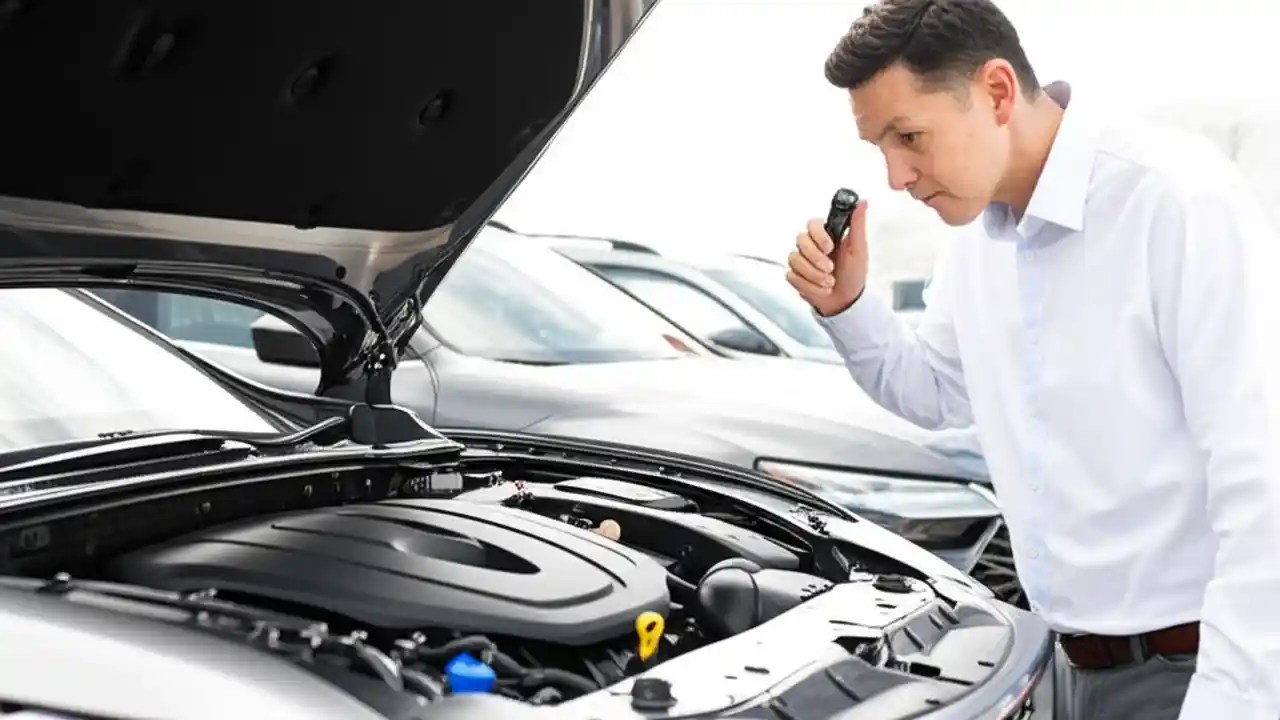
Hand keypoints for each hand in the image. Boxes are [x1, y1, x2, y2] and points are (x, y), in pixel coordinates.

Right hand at [786, 199, 868, 316]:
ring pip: (795, 260)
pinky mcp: (794, 275)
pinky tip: (821, 289)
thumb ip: (857, 225)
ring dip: (814, 275)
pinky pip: (792, 276)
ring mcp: (801, 260)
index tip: (830, 247)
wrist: (846, 301)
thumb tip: (862, 202)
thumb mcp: (859, 249)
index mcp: (826, 236)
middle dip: (816, 258)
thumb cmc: (853, 275)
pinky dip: (809, 286)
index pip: (812, 224)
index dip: (818, 236)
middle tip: (830, 269)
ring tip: (829, 282)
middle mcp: (811, 246)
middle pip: (800, 240)